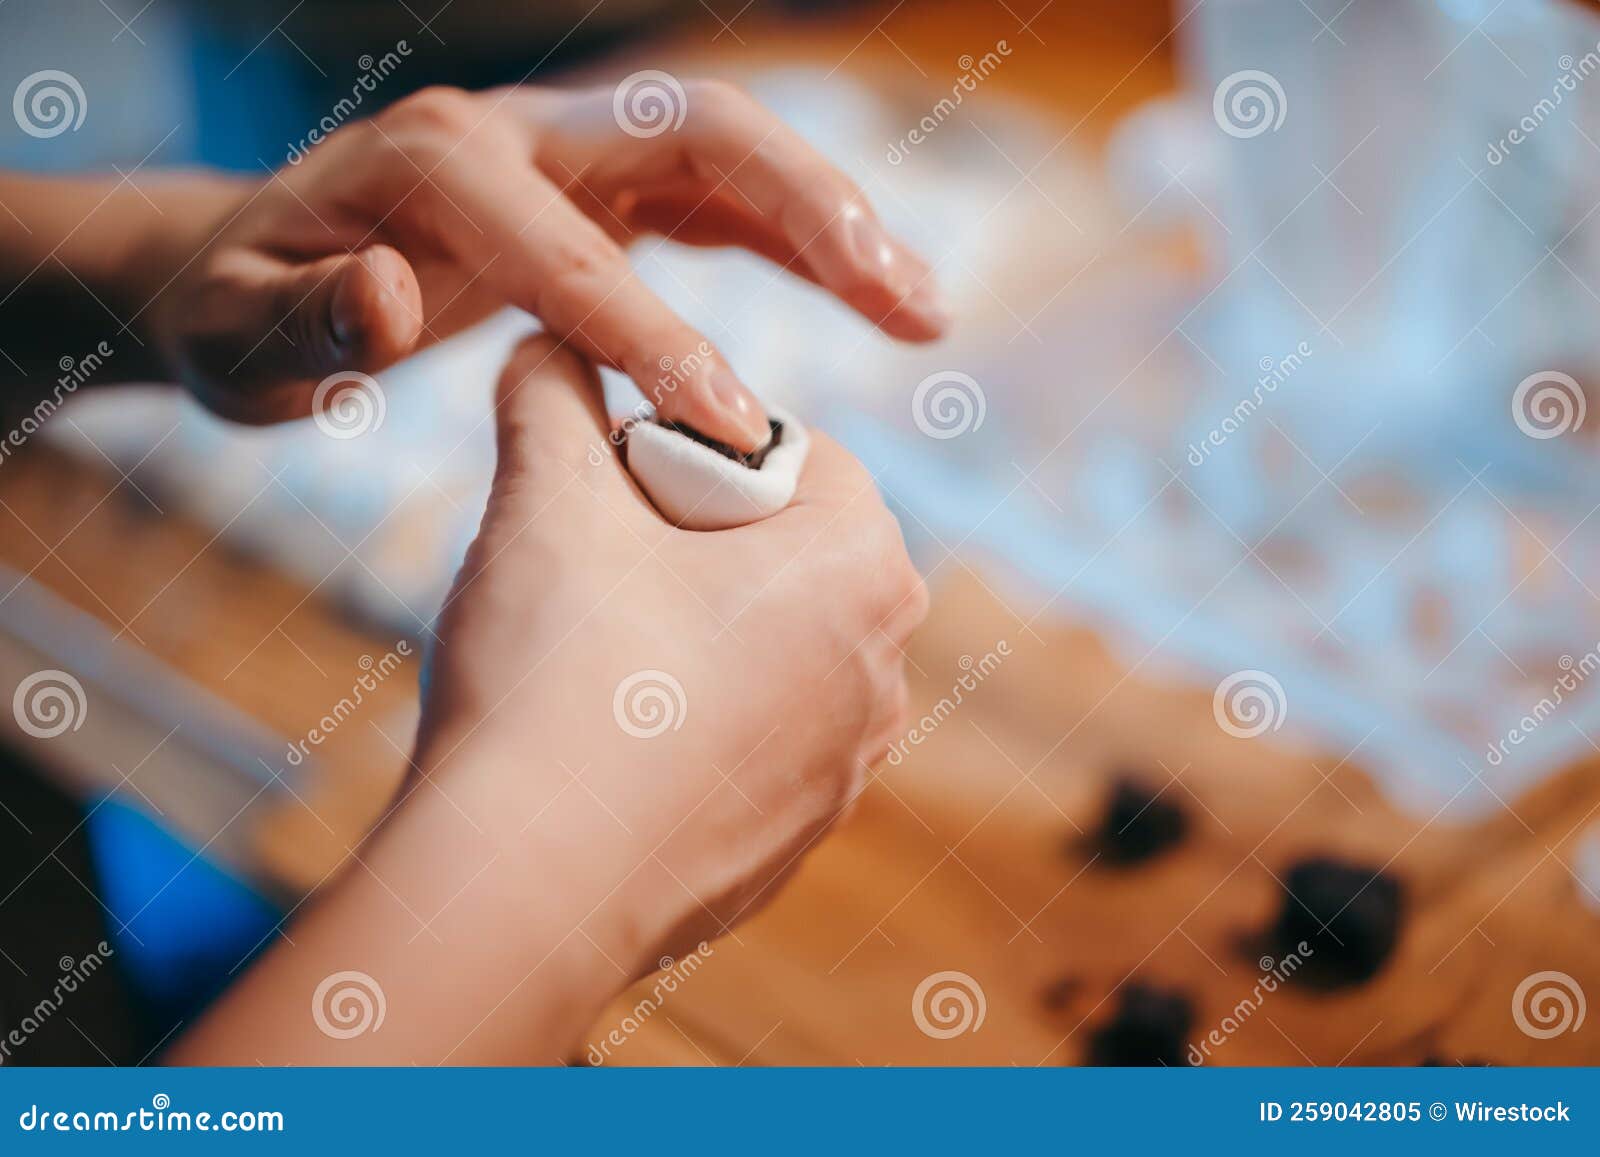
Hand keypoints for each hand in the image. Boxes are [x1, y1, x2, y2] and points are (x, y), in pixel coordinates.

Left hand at [133, 82, 948, 450]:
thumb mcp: (237, 331)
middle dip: (811, 214)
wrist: (240, 267)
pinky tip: (864, 295)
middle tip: (909, 304)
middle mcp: (517, 134)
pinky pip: (715, 201)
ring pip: (730, 157)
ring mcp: (565, 152)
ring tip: (922, 307)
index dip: (657, 335)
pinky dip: (794, 242)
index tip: (734, 427)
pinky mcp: (595, 190)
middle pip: (696, 134)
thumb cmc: (237, 310)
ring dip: (834, 223)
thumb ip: (307, 317)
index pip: (572, 249)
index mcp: (433, 163)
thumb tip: (392, 301)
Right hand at [168, 334, 925, 1064]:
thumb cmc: (559, 674)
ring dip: (685, 631)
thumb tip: (548, 340)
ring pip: (763, 647)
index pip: (790, 451)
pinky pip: (746, 742)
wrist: (530, 889)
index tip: (616, 492)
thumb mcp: (545, 494)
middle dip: (689, 540)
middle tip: (595, 569)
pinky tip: (604, 744)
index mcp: (864, 565)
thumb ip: (552, 391)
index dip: (689, 450)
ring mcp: (846, 769)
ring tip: (589, 660)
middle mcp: (885, 669)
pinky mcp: (794, 840)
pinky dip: (684, 726)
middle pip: (781, 549)